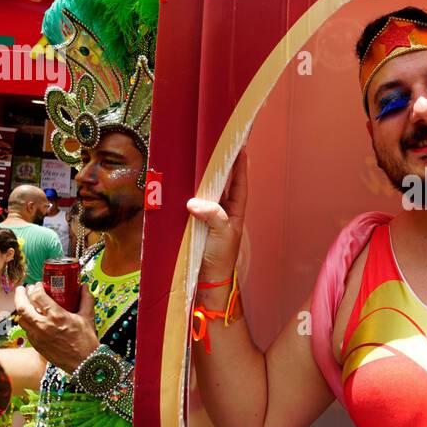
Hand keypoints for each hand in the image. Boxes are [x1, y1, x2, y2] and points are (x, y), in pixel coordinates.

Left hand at [13, 281, 98, 372]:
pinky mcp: (37, 345)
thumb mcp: (88, 317)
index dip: (35, 288)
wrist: (85, 363)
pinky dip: (28, 322)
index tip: (38, 285)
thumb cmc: (87, 340)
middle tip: (22, 289)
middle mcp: (44, 325)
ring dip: (22, 309)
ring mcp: (38, 336)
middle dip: (19, 295)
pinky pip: (27, 331)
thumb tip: (84, 287)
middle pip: (22, 306)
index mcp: (57, 316)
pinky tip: (33, 320)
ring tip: (26, 304)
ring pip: (21, 319)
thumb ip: (86, 299)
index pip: (37, 296)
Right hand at [186, 149, 246, 281]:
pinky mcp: (195, 223)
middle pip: (223, 184)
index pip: (239, 184)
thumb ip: (212, 215)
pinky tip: (185, 183)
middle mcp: (223, 211)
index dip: (241, 167)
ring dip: (205, 178)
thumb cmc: (220, 257)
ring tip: (201, 159)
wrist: (207, 279)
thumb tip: (194, 203)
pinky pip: (193, 203)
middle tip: (218, 147)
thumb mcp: (221, 234)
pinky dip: (190, 193)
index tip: (241, 148)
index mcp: (235, 212)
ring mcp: (209, 216)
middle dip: (222, 167)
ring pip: (208, 192)